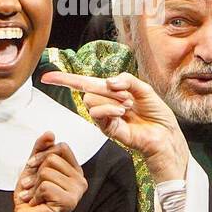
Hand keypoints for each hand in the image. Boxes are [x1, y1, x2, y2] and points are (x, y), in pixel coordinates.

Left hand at [13, 132, 86, 211]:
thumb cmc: (31, 196)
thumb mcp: (33, 168)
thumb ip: (41, 150)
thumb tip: (50, 133)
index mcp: (75, 170)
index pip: (62, 147)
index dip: (42, 154)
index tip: (31, 165)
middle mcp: (80, 180)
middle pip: (52, 159)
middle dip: (35, 173)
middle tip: (30, 186)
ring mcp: (76, 192)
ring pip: (47, 172)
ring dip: (33, 186)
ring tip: (33, 196)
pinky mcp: (69, 203)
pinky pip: (45, 186)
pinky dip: (35, 195)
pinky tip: (36, 203)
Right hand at [41, 71, 187, 183]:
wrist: (165, 135)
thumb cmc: (157, 114)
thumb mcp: (144, 89)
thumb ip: (126, 80)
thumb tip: (108, 82)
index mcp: (111, 93)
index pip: (84, 83)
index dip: (64, 79)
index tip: (47, 76)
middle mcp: (105, 104)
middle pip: (88, 88)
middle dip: (109, 89)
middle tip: (128, 98)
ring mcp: (104, 117)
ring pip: (91, 100)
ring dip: (111, 100)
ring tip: (127, 107)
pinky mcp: (106, 129)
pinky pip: (96, 113)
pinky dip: (110, 109)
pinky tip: (123, 113)